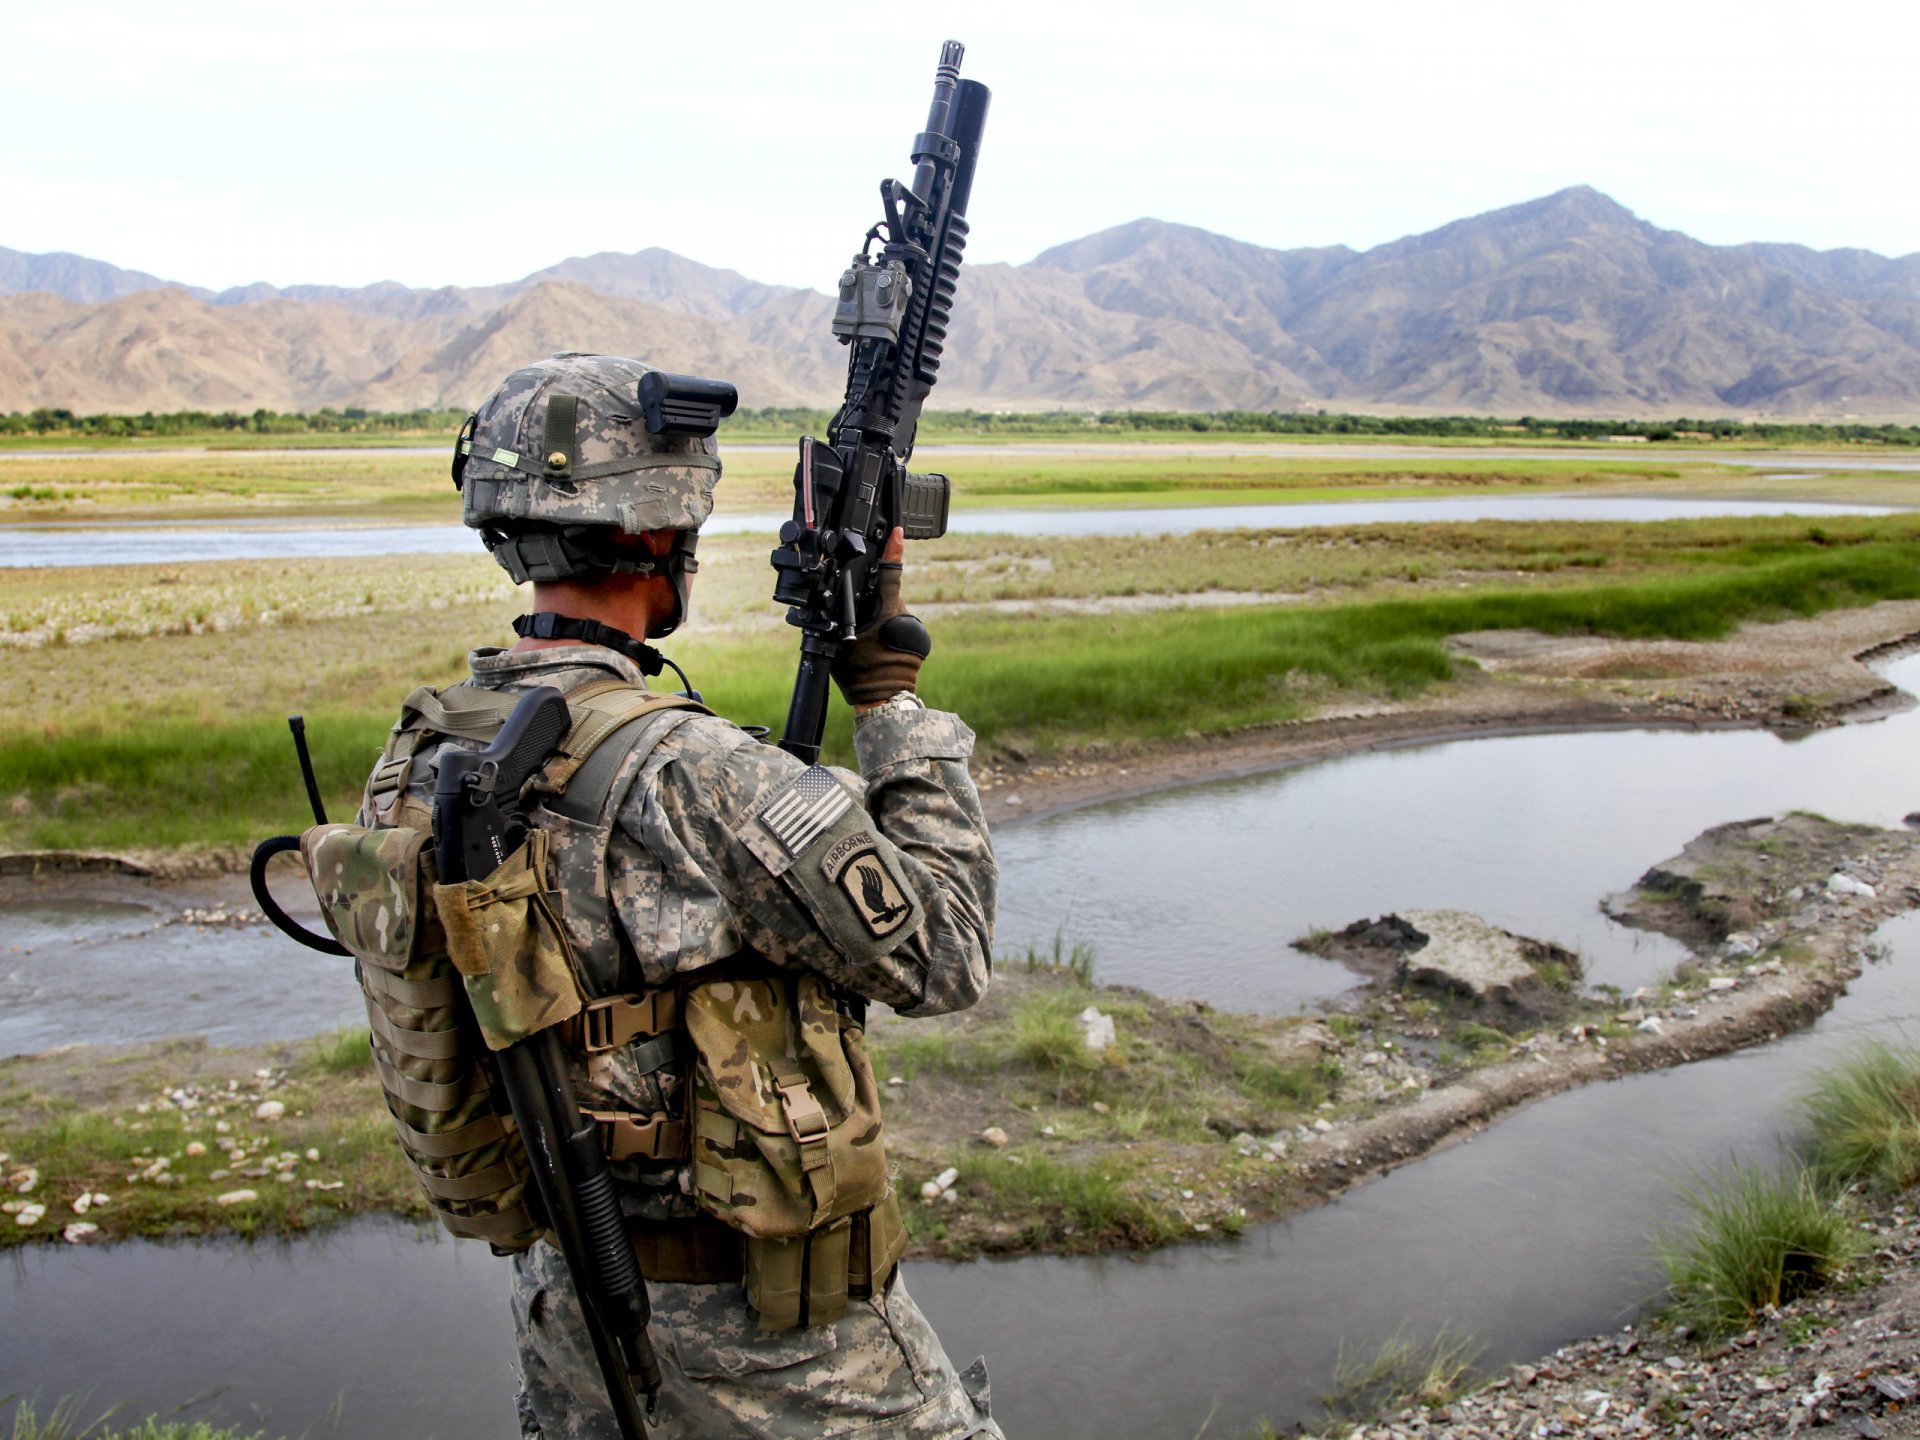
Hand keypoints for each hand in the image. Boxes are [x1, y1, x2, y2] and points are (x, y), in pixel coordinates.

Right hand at [832, 529, 931, 710]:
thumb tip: (835, 603)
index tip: (897, 532)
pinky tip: (880, 649)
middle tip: (861, 626)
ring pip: (894, 614)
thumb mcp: (841, 640)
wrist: (883, 700)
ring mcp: (914, 628)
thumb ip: (842, 617)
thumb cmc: (860, 673)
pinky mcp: (920, 641)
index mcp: (886, 610)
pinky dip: (890, 633)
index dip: (894, 550)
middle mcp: (904, 615)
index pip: (889, 572)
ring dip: (882, 620)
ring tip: (870, 643)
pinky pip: (901, 629)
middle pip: (887, 597)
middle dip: (874, 603)